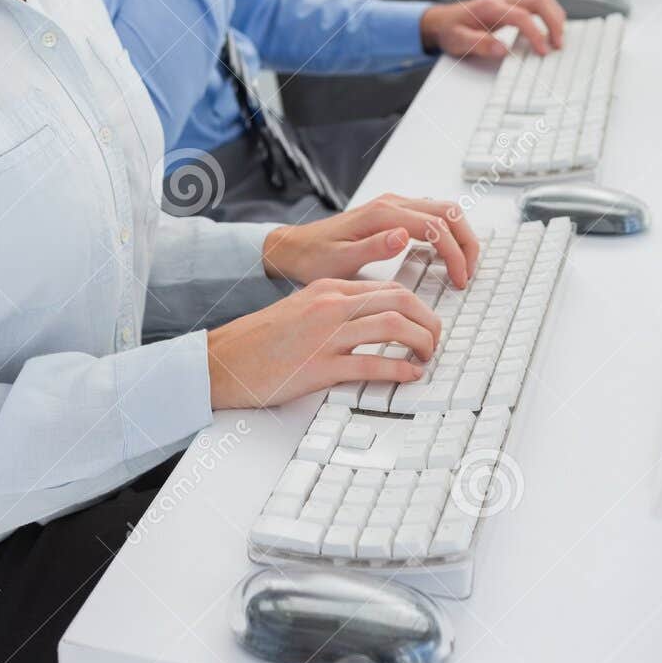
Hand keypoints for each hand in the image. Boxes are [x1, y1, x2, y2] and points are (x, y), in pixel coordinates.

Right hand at [208, 279, 440, 408]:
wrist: (225, 359)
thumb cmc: (263, 339)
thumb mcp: (303, 307)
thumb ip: (338, 306)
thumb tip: (377, 317)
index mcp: (327, 289)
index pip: (388, 287)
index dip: (418, 305)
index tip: (428, 321)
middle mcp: (330, 306)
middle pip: (398, 300)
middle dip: (428, 319)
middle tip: (436, 338)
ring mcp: (326, 336)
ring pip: (391, 327)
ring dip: (420, 342)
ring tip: (427, 356)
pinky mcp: (319, 366)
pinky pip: (371, 363)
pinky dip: (398, 369)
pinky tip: (409, 375)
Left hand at [264, 193, 480, 289]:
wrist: (296, 247)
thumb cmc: (314, 258)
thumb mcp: (338, 261)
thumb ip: (372, 249)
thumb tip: (404, 236)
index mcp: (382, 214)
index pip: (435, 227)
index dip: (454, 254)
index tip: (458, 280)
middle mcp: (391, 204)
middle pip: (447, 212)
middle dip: (466, 242)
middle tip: (469, 273)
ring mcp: (393, 205)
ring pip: (443, 210)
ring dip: (459, 236)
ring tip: (462, 267)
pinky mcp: (393, 213)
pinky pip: (432, 215)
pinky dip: (447, 233)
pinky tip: (445, 257)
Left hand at [420, 0, 564, 60]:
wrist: (441, 21)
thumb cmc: (450, 31)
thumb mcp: (458, 41)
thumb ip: (479, 44)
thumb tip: (503, 49)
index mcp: (490, 7)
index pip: (522, 16)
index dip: (536, 33)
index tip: (543, 51)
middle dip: (553, 21)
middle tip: (559, 44)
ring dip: (554, 14)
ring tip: (558, 38)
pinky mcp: (513, 3)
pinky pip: (538, 0)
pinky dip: (550, 12)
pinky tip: (551, 27)